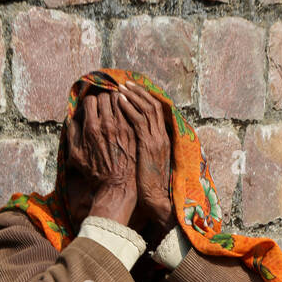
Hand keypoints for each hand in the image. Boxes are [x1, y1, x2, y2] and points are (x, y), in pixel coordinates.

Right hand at [65, 91, 137, 227]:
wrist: (117, 185)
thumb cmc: (95, 172)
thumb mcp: (75, 155)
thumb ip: (72, 133)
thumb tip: (72, 118)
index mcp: (92, 128)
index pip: (91, 100)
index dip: (90, 102)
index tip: (91, 108)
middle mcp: (108, 125)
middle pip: (106, 97)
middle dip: (103, 99)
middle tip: (103, 106)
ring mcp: (123, 128)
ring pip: (121, 101)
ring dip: (116, 102)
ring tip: (114, 108)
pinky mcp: (133, 132)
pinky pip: (130, 112)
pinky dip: (127, 110)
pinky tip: (125, 115)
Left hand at [115, 81, 172, 229]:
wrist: (155, 199)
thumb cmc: (147, 186)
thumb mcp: (147, 162)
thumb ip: (142, 148)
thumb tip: (131, 139)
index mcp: (163, 139)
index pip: (156, 111)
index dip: (144, 98)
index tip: (132, 91)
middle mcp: (162, 136)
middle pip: (153, 105)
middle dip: (138, 92)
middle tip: (125, 83)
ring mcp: (157, 139)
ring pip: (147, 108)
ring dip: (133, 96)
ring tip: (120, 87)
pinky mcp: (149, 145)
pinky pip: (139, 120)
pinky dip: (129, 108)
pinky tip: (119, 101)